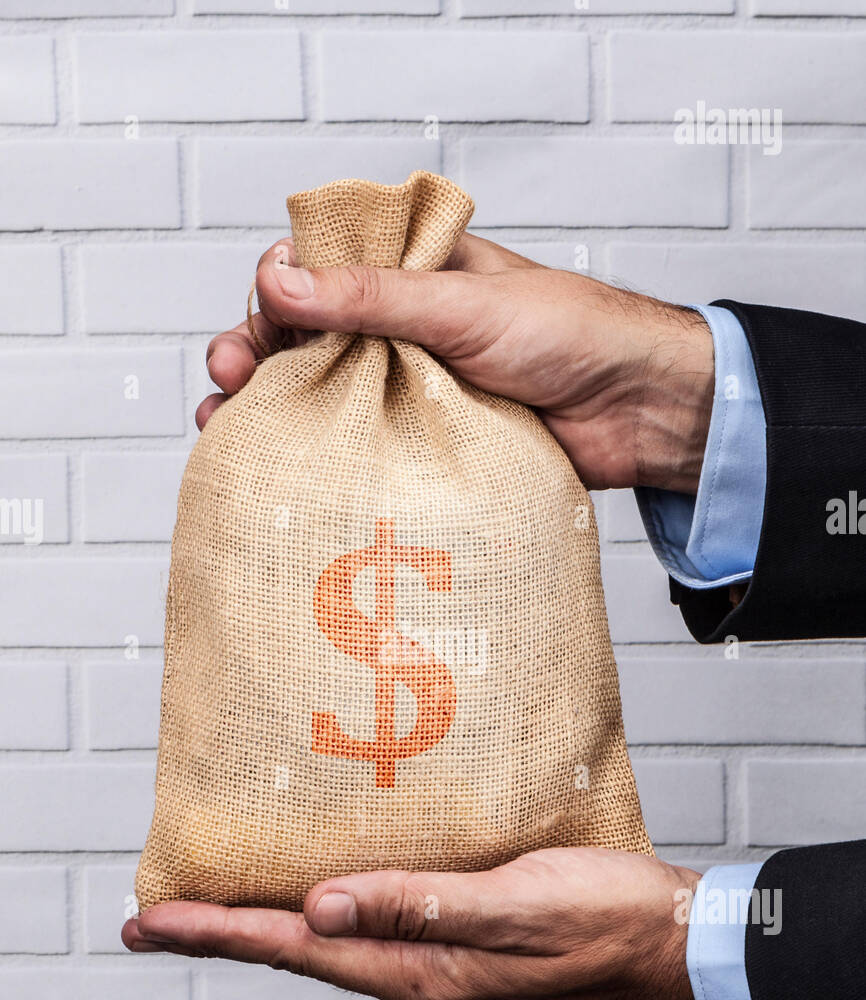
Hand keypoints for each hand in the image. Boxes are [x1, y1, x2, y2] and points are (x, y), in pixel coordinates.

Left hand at [122, 849, 700, 999]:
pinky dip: (330, 909)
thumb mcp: (510, 905)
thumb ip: (415, 906)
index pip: (295, 947)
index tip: (152, 921)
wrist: (670, 939)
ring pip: (334, 939)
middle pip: (300, 949)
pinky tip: (326, 890)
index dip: (219, 931)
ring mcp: (441, 959)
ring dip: (271, 924)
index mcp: (420, 968)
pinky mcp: (464, 936)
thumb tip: (317, 910)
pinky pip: (377, 924)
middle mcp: (419, 971)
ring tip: (221, 907)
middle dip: (225, 932)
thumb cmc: (604, 918)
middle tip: (158, 919)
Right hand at [199, 235, 713, 494]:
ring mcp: (413, 387)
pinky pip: (362, 445)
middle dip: (256, 354)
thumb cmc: (570, 336)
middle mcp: (405, 328)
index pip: (321, 271)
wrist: (638, 412)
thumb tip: (280, 282)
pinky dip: (319, 454)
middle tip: (225, 378)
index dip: (279, 293)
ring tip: (226, 427)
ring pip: (325, 393)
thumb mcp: (463, 306)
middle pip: (307, 336)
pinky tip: (279, 467)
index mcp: (414, 272)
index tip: (261, 318)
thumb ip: (372, 299)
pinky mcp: (427, 442)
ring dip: (273, 408)